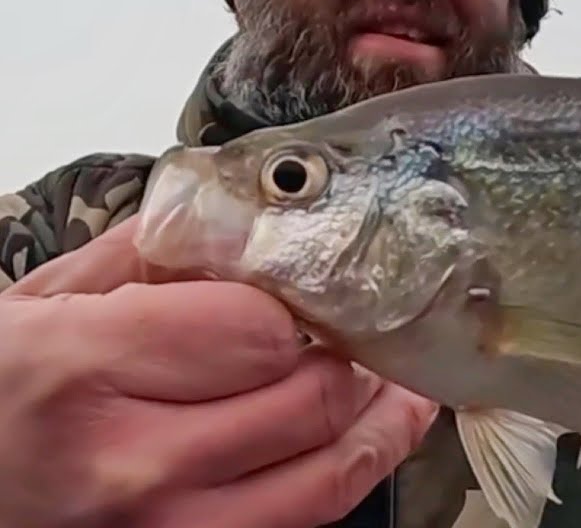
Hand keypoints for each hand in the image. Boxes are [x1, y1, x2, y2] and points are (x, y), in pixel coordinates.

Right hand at [0, 216, 438, 527]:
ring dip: (382, 423)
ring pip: (328, 476)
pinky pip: (302, 520)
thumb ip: (144, 256)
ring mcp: (161, 527)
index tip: (317, 290)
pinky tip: (369, 435)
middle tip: (370, 329)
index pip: (259, 331)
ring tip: (401, 384)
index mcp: (84, 368)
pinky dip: (349, 472)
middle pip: (310, 402)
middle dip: (356, 358)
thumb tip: (247, 222)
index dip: (305, 306)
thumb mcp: (39, 304)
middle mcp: (130, 459)